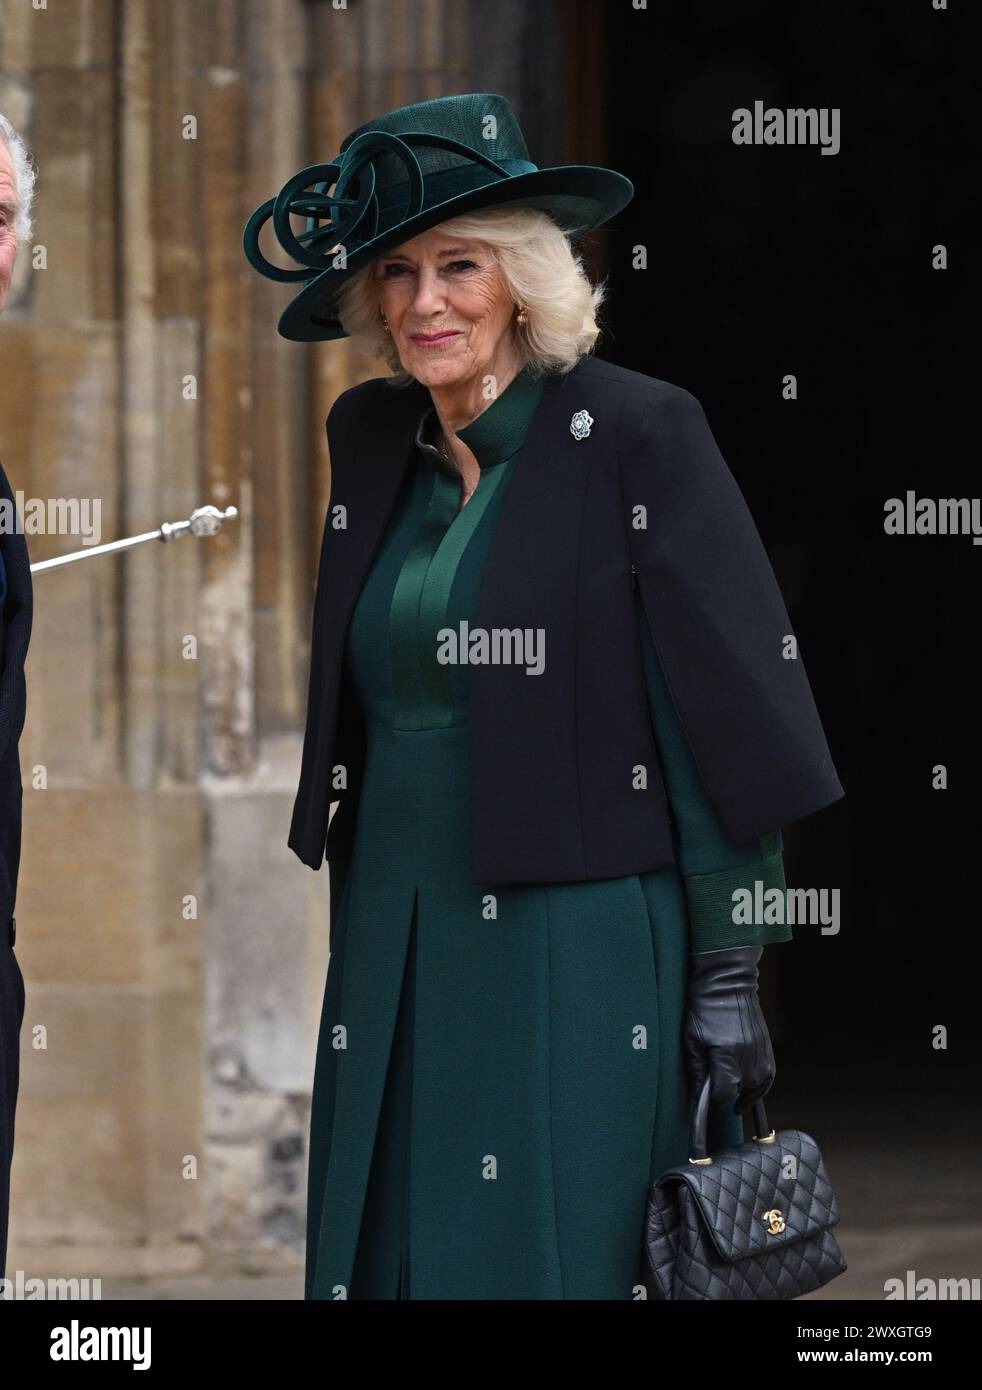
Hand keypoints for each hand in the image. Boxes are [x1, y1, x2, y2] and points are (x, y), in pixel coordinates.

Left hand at [682, 945, 774, 1113]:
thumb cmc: (704, 1006)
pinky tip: (748, 1087)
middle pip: (738, 1092)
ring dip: (743, 1092)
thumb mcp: (691, 1038)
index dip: (711, 1102)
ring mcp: (762, 1053)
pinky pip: (767, 1077)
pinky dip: (758, 1085)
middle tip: (712, 1089)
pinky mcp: (768, 1047)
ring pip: (755, 1088)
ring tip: (731, 1094)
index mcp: (728, 1057)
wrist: (726, 980)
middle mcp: (749, 1059)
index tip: (703, 1101)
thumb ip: (696, 1070)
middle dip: (725, 1093)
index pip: (722, 1096)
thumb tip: (697, 1095)